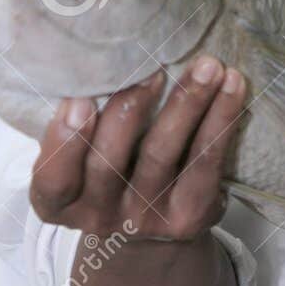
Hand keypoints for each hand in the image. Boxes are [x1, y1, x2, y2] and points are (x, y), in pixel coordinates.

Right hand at [30, 56, 246, 240]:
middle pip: (109, 163)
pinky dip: (220, 120)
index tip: (78, 99)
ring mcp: (144, 218)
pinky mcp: (188, 215)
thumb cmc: (103, 172)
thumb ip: (72, 121)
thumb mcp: (73, 158)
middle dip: (129, 110)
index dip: (64, 142)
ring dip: (185, 104)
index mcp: (56, 202)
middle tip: (152, 67)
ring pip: (161, 155)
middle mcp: (97, 217)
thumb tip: (90, 55)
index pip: (52, 180)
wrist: (146, 230)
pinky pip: (205, 163)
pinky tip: (232, 85)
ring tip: (206, 66)